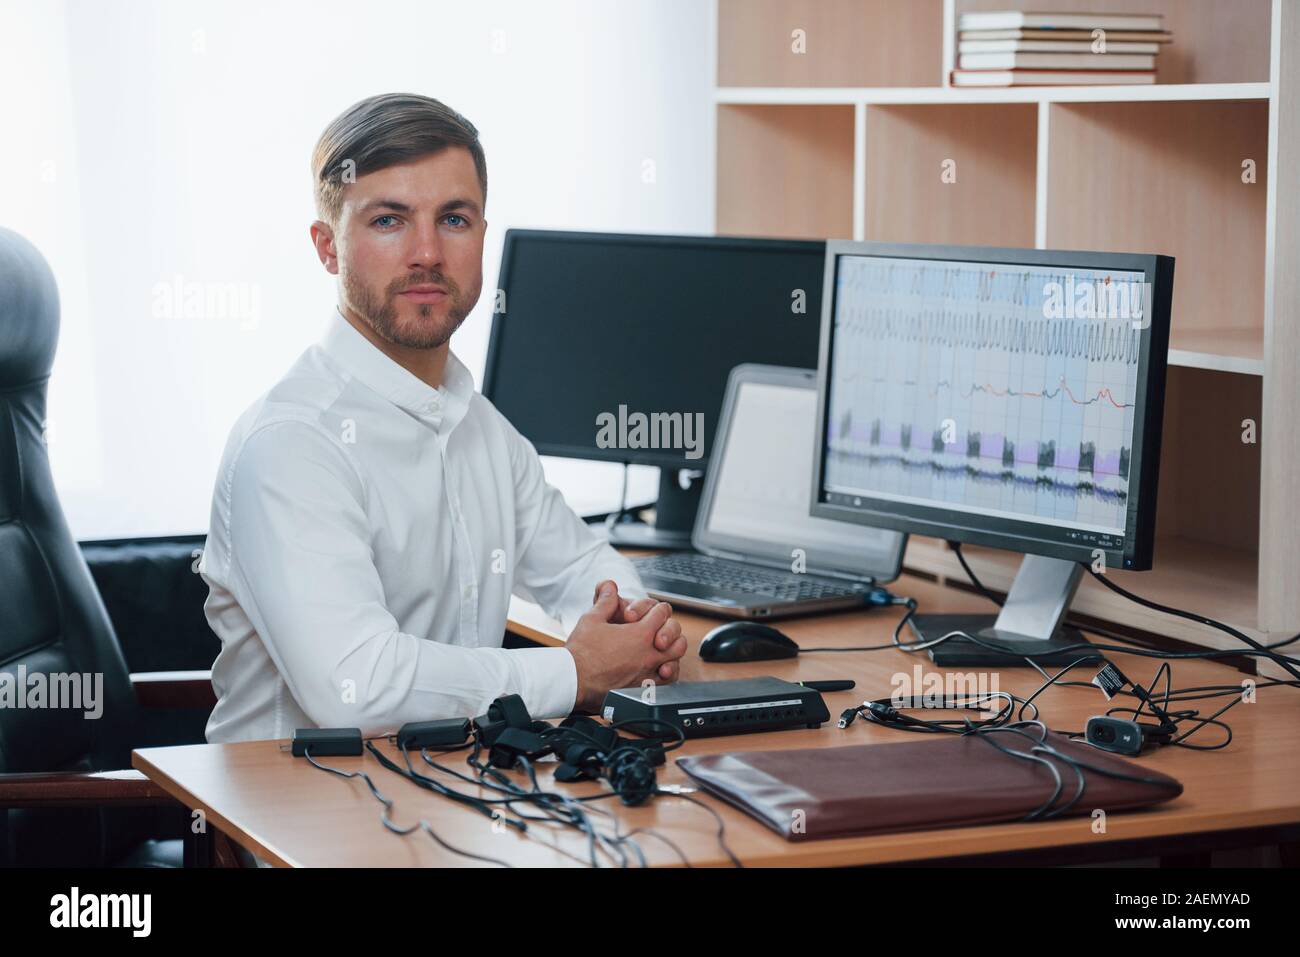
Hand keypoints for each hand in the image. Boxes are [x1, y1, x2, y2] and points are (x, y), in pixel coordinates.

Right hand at [568, 581, 686, 712]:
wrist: (573, 681)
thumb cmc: (581, 652)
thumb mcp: (592, 619)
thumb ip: (606, 601)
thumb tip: (610, 586)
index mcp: (639, 633)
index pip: (662, 612)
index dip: (656, 609)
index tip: (649, 612)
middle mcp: (648, 653)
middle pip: (677, 636)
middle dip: (670, 630)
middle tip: (658, 631)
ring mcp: (648, 672)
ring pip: (675, 659)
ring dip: (672, 651)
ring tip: (661, 649)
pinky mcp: (643, 688)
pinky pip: (667, 681)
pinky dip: (667, 673)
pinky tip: (658, 669)